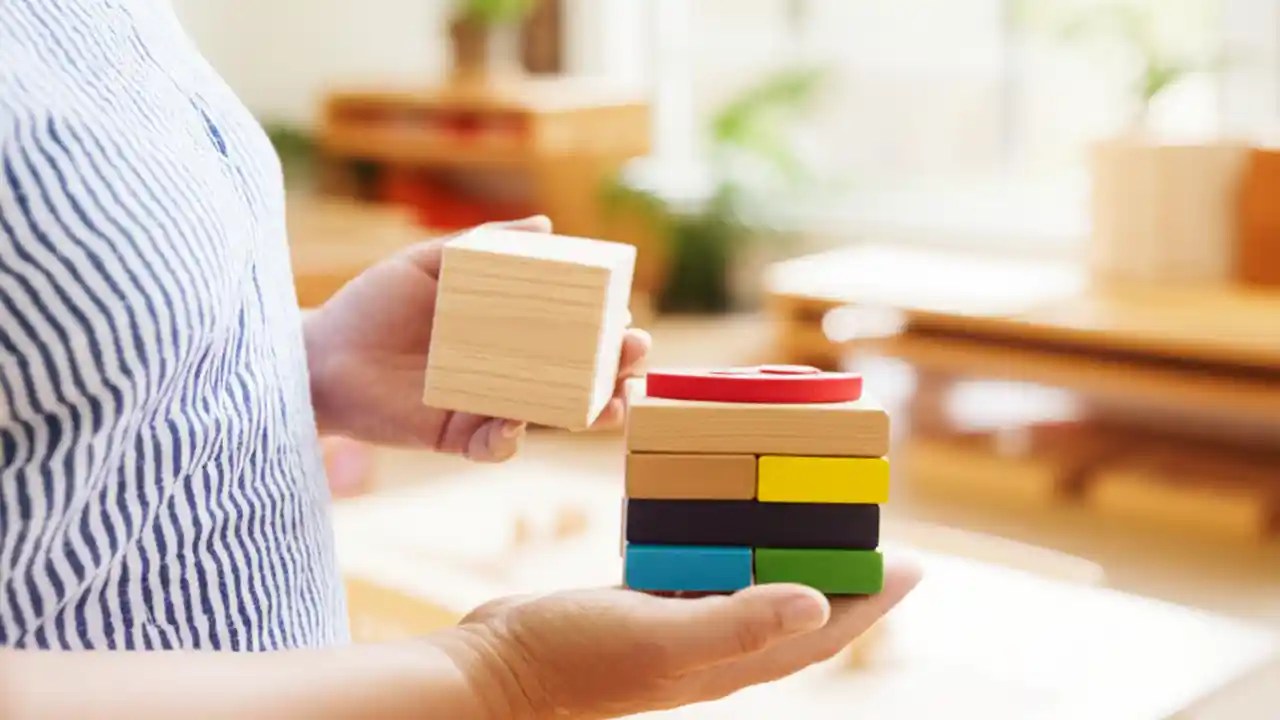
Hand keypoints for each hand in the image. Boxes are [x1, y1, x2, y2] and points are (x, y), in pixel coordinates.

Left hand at [305, 216, 650, 460]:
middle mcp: (505, 370)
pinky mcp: (455, 437)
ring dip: (587, 410)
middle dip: (614, 369)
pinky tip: (513, 423)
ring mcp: (484, 405)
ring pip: (549, 416)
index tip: (629, 315)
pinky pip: (493, 446)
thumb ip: (484, 244)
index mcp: (506, 328)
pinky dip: (508, 439)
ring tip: (612, 401)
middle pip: (576, 375)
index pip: (570, 330)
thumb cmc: (372, 304)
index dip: (604, 328)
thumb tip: (547, 225)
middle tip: (635, 353)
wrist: (318, 353)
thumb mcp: (430, 263)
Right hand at [444, 559, 920, 718]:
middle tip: (864, 524)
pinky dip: (722, 542)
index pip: (821, 633)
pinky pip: (700, 569)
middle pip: (795, 604)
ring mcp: (677, 625)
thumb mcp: (661, 636)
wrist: (498, 671)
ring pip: (749, 583)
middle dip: (837, 570)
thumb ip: (739, 621)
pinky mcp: (644, 605)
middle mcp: (713, 645)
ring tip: (806, 510)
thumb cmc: (575, 660)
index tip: (911, 564)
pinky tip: (720, 515)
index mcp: (729, 659)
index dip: (871, 601)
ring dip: (784, 551)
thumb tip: (821, 604)